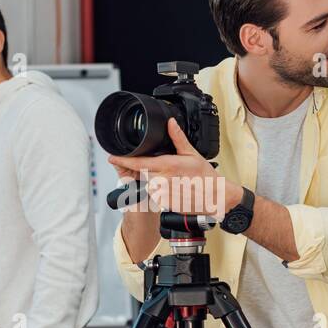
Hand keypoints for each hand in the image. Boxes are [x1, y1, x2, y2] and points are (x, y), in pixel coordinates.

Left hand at [108, 118, 237, 216]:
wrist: (215, 196)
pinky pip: (156, 196)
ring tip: (173, 180)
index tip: (112, 157)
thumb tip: (170, 123)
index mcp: (168, 165)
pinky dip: (160, 191)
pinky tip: (174, 189)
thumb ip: (178, 138)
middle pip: (142, 173)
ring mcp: (164, 193)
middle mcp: (163, 179)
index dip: (123, 160)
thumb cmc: (206, 176)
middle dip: (143, 171)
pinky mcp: (166, 204)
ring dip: (154, 181)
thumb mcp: (192, 154)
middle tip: (162, 170)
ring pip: (148, 185)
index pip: (139, 162)